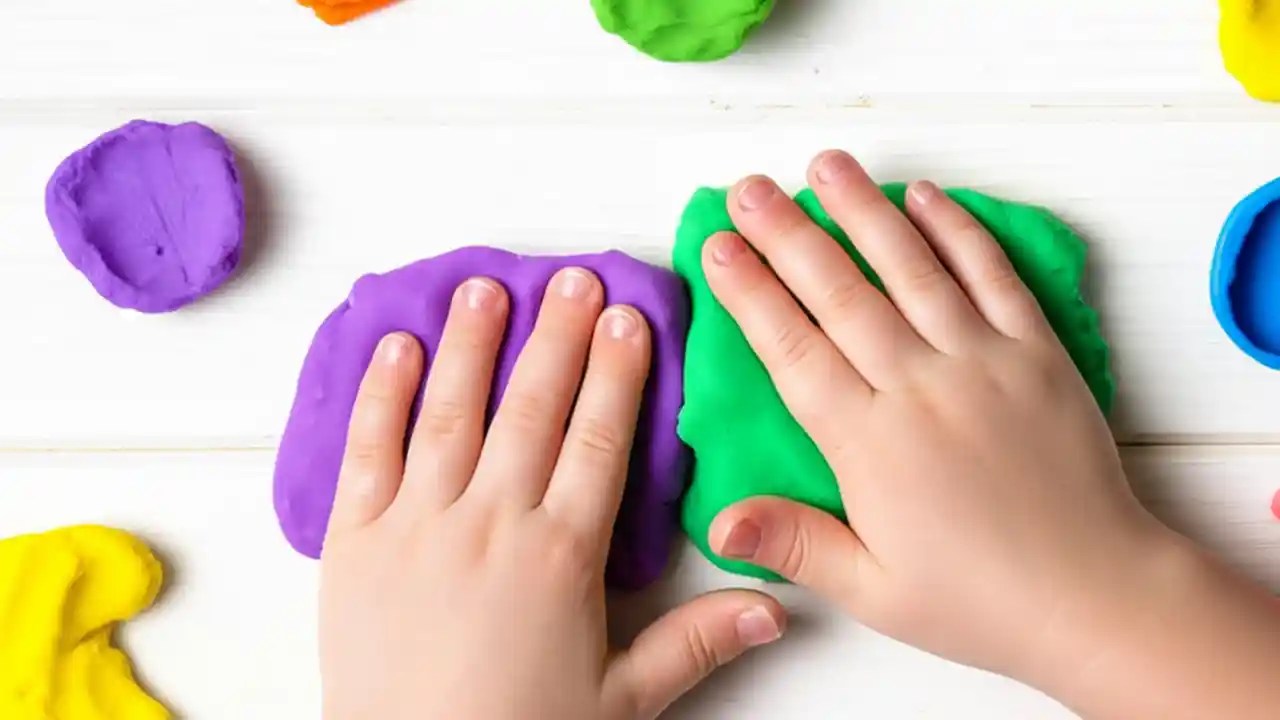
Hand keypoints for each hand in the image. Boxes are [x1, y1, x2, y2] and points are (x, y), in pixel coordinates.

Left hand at [319, 269, 784, 719]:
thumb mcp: (622, 701)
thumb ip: (696, 643)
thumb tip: (777, 607)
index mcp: (561, 556)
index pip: (598, 440)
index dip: (615, 373)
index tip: (625, 318)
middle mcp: (490, 524)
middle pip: (532, 409)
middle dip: (556, 337)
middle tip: (572, 278)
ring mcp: (416, 527)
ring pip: (450, 413)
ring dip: (470, 344)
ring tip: (486, 287)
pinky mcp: (354, 543)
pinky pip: (366, 452)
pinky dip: (380, 395)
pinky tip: (394, 347)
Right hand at [701, 151, 1175, 684]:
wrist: (1094, 595)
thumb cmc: (977, 600)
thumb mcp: (872, 590)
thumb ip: (795, 543)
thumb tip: (719, 521)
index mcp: (869, 443)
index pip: (792, 349)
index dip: (750, 293)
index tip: (718, 246)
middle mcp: (919, 386)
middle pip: (840, 294)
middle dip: (787, 234)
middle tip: (748, 187)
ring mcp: (982, 361)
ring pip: (911, 269)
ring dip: (864, 211)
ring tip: (826, 166)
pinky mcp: (1037, 354)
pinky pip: (992, 276)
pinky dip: (958, 231)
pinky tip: (926, 196)